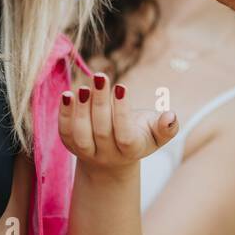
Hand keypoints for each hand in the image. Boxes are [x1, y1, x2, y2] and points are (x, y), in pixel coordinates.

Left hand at [59, 72, 176, 170]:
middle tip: (100, 76)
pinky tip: (67, 94)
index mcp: (130, 151)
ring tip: (84, 87)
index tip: (122, 86)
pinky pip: (65, 132)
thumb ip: (167, 126)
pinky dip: (64, 114)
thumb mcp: (157, 133)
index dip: (122, 112)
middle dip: (100, 102)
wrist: (113, 157)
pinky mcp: (70, 146)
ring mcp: (88, 152)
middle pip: (102, 131)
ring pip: (80, 135)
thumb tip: (171, 116)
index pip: (124, 135)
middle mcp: (108, 155)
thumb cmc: (140, 135)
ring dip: (80, 110)